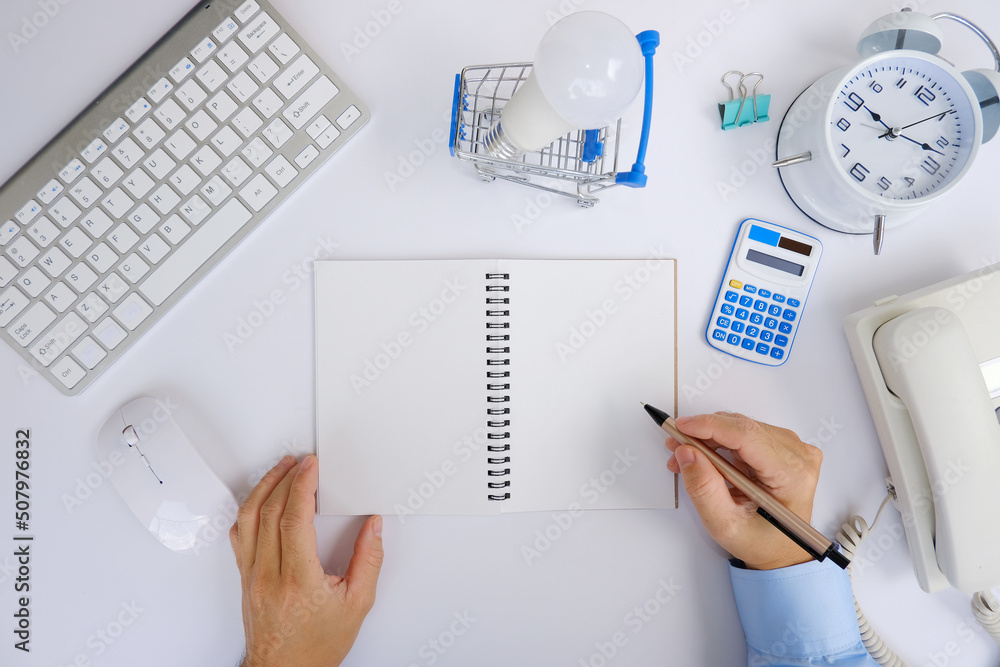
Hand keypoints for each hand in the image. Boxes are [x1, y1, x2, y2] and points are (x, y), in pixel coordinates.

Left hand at [230, 455, 383, 666]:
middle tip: (301, 463)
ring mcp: (252, 575)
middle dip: (286, 479)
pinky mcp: (244, 577)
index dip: (303, 486)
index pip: (294, 520)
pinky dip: (249, 510)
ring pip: (248, 519)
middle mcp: (269, 575)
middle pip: (270, 512)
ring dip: (264, 488)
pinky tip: (260, 500)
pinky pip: (239, 535)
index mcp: (299, 580)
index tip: (311, 467)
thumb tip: (373, 527)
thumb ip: (368, 561)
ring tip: (280, 470)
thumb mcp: (357, 604)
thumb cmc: (316, 646)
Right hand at [665, 413, 821, 569]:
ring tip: (690, 458)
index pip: (747, 436)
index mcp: (791, 475)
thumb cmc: (762, 542)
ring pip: (741, 427)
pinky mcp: (784, 448)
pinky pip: (746, 433)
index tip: (681, 428)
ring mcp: (793, 450)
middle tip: (676, 448)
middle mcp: (799, 457)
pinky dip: (722, 441)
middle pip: (742, 428)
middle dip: (703, 434)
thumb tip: (687, 453)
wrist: (781, 551)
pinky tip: (708, 457)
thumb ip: (703, 489)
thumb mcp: (725, 524)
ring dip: (710, 438)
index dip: (710, 426)